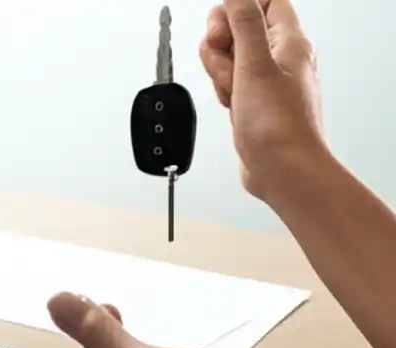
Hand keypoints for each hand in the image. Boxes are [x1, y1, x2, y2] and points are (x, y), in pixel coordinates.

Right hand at [200, 0, 326, 199]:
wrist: (282, 170)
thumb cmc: (278, 126)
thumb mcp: (254, 65)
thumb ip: (243, 23)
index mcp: (289, 41)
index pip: (267, 1)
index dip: (238, 7)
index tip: (224, 25)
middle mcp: (280, 57)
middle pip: (239, 27)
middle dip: (220, 43)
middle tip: (227, 63)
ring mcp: (266, 79)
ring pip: (229, 56)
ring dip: (220, 71)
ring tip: (233, 92)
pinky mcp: (253, 99)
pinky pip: (230, 81)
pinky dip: (224, 90)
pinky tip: (232, 105)